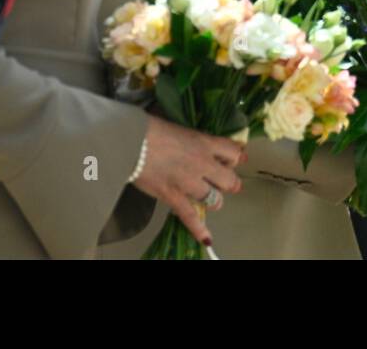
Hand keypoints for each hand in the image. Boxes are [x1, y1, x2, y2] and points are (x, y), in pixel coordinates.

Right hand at [134, 115, 245, 246]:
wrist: (130, 140)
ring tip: (211, 200)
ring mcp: (189, 182)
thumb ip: (192, 139)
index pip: (233, 152)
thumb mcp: (178, 128)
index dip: (236, 158)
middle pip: (229, 180)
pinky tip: (207, 239)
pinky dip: (199, 229)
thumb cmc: (150, 128)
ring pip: (214, 198)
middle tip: (225, 183)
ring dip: (214, 200)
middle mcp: (202, 164)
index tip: (235, 160)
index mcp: (204, 143)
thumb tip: (194, 145)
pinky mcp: (173, 197)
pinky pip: (190, 216)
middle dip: (229, 183)